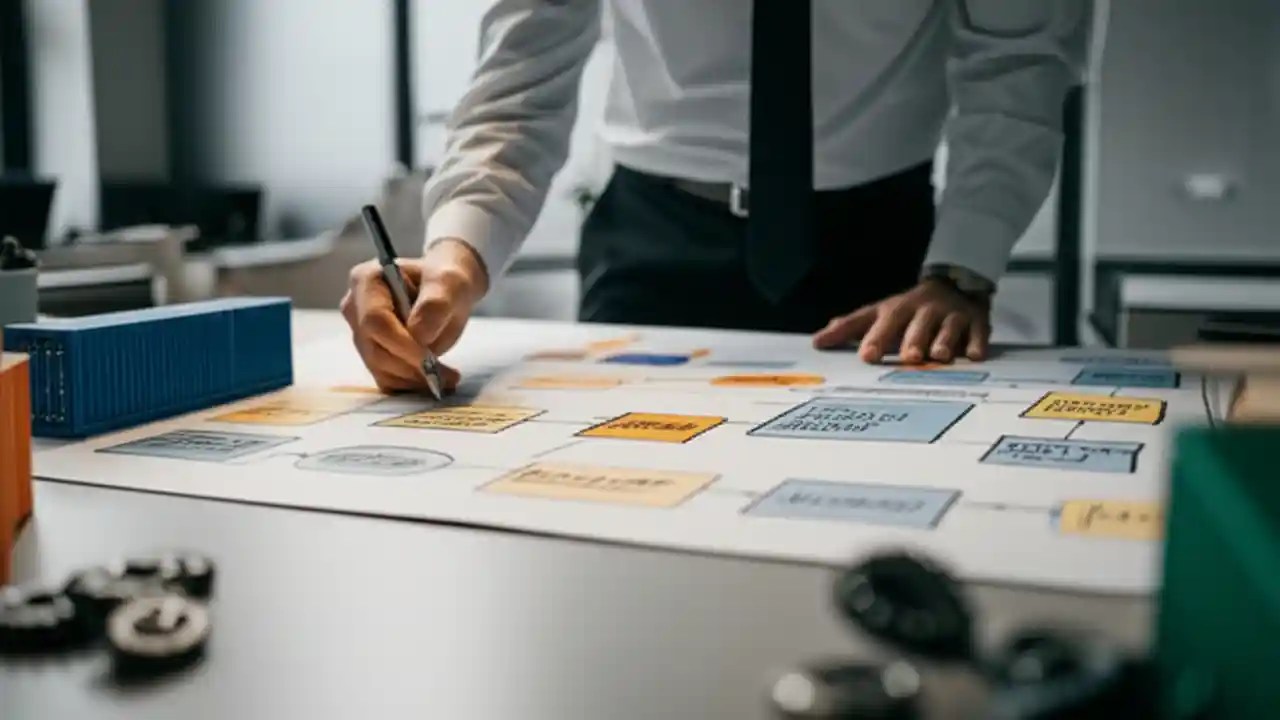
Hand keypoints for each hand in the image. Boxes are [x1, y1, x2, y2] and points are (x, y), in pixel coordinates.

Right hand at [341, 238, 487, 391]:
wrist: (448, 290)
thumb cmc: (446, 281)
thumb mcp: (449, 284)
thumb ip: (435, 305)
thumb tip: (418, 334)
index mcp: (367, 280)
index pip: (374, 320)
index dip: (400, 344)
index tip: (429, 359)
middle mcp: (356, 307)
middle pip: (374, 348)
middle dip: (410, 366)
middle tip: (448, 375)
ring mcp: (361, 332)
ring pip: (379, 368)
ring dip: (414, 379)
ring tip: (448, 377)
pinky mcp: (371, 352)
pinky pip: (385, 377)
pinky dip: (410, 384)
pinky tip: (435, 379)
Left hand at [812, 278, 990, 363]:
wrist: (954, 285)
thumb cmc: (908, 310)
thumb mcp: (879, 314)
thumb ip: (850, 328)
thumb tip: (817, 342)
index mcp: (898, 309)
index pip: (884, 322)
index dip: (875, 338)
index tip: (867, 356)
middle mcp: (924, 310)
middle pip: (918, 324)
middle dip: (913, 339)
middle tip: (908, 357)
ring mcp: (951, 315)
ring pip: (948, 328)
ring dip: (944, 341)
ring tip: (939, 356)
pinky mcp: (976, 321)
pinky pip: (977, 332)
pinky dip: (976, 343)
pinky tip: (974, 356)